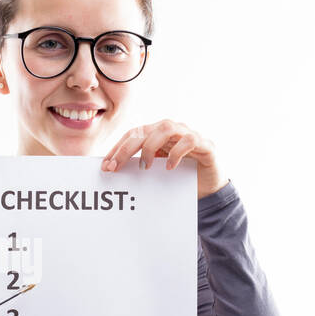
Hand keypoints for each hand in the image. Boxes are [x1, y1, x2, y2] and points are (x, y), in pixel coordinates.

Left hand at [100, 119, 228, 198]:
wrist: (209, 186)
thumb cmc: (179, 176)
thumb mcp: (156, 171)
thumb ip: (140, 166)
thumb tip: (113, 170)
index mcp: (157, 133)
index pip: (133, 135)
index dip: (117, 148)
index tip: (105, 166)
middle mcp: (172, 130)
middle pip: (145, 131)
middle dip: (126, 149)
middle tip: (115, 167)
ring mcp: (189, 134)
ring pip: (166, 129)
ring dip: (151, 147)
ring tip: (145, 166)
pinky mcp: (205, 144)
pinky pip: (189, 141)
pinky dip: (177, 153)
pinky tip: (169, 167)